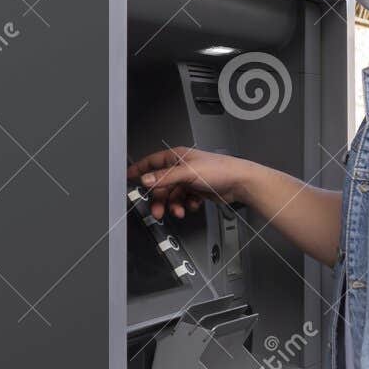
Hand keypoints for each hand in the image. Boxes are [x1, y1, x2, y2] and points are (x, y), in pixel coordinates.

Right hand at [127, 146, 254, 221]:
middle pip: (161, 185)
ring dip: (174, 205)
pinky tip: (192, 205)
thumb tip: (146, 179)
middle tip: (158, 211)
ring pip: (172, 195)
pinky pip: (184, 200)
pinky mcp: (197, 190)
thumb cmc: (220, 170)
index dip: (140, 170)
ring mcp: (189, 179)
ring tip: (180, 211)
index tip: (129, 178)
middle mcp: (182, 167)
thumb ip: (165, 177)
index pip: (152, 162)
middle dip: (160, 199)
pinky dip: (186, 205)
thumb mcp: (188, 173)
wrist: (240, 182)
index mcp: (177, 156)